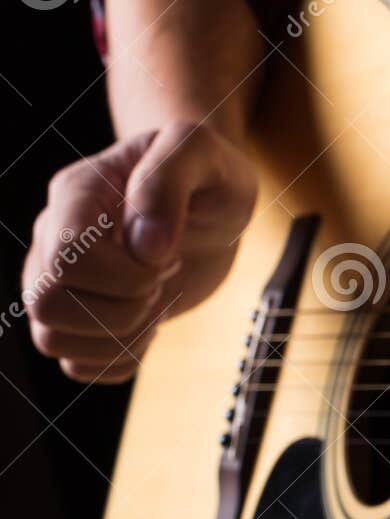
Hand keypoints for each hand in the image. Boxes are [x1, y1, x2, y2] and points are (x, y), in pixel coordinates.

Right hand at [24, 120, 256, 382]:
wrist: (214, 200)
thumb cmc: (208, 172)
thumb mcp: (202, 152)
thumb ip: (168, 178)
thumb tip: (146, 245)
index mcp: (75, 197)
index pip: (65, 260)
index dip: (126, 275)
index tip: (167, 256)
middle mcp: (53, 240)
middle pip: (45, 305)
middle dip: (121, 308)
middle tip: (162, 281)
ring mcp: (62, 283)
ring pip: (53, 341)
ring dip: (122, 336)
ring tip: (157, 300)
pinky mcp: (86, 317)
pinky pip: (79, 366)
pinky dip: (121, 359)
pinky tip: (150, 324)